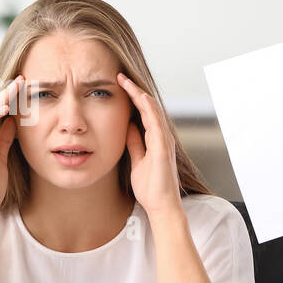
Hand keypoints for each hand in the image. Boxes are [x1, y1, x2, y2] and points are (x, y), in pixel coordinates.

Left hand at [116, 72, 181, 218]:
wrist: (161, 206)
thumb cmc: (151, 187)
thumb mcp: (137, 160)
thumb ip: (135, 143)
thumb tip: (128, 127)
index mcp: (155, 139)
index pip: (143, 113)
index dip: (132, 98)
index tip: (118, 86)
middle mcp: (162, 137)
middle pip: (148, 107)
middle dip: (134, 90)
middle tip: (120, 76)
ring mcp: (164, 141)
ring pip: (153, 110)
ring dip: (139, 94)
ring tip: (126, 80)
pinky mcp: (163, 147)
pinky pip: (156, 122)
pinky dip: (148, 108)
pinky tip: (140, 97)